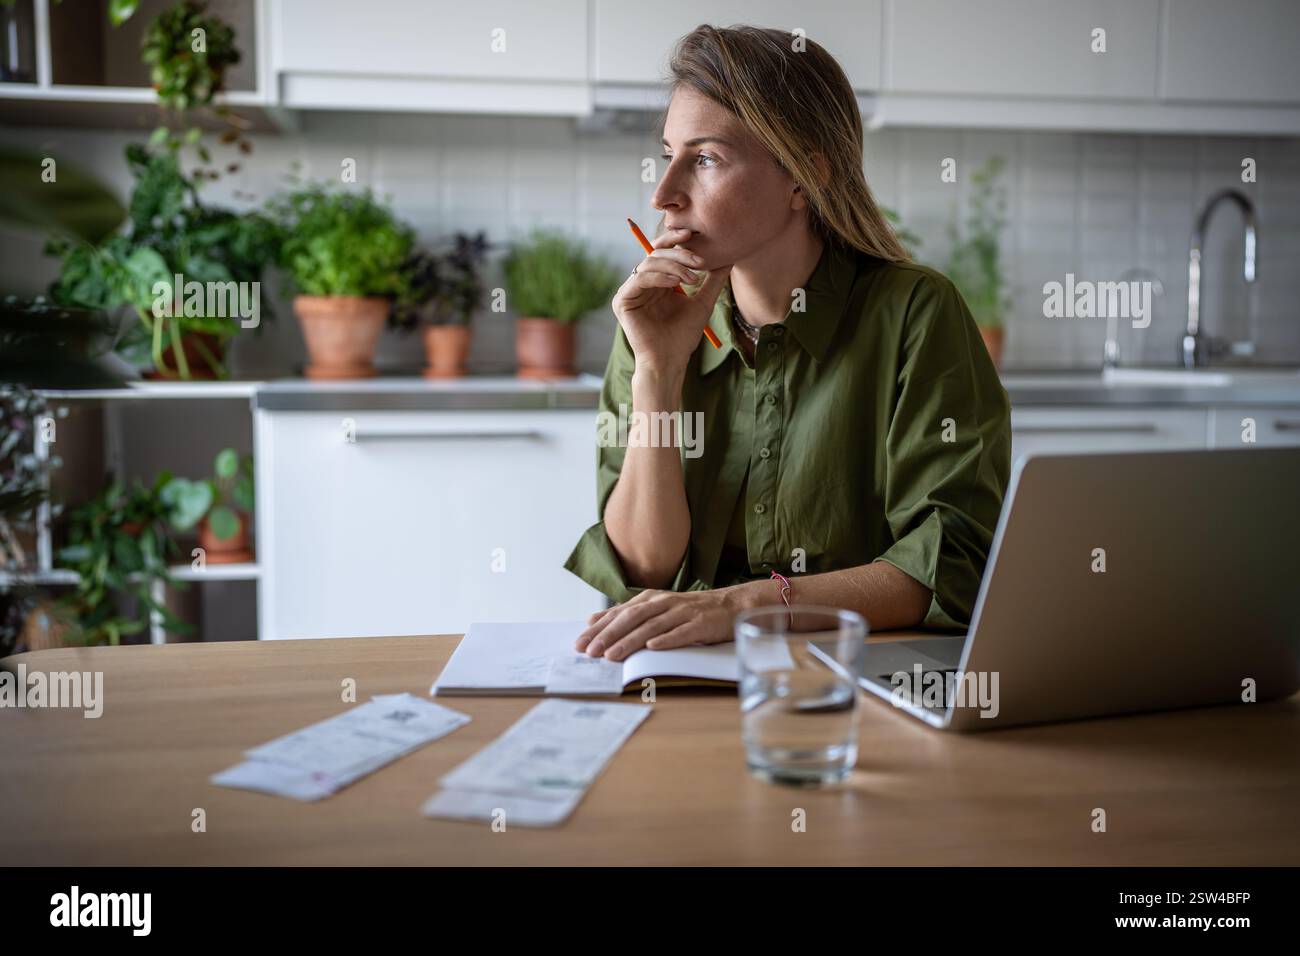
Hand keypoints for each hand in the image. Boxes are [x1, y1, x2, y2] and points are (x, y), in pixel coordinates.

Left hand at [575, 587, 743, 660]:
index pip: (619, 613)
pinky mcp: (701, 624)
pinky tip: (653, 648)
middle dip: (609, 635)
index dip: (598, 628)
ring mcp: (683, 613)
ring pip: (652, 627)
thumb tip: (593, 620)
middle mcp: (664, 603)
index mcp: (651, 599)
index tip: (580, 643)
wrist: (731, 604)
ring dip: (630, 641)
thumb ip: (627, 614)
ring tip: (612, 656)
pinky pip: (681, 632)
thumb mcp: (657, 608)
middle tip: (591, 651)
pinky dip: (666, 639)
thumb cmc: (691, 611)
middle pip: (632, 619)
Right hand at [614, 227, 731, 374]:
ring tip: (693, 279)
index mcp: (657, 281)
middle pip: (656, 254)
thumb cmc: (683, 336)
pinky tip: (676, 283)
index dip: (676, 239)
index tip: (694, 235)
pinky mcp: (621, 300)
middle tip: (700, 262)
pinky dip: (658, 277)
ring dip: (674, 267)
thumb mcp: (703, 302)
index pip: (663, 251)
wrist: (670, 361)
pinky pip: (639, 279)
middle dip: (680, 254)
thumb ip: (712, 280)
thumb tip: (729, 258)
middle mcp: (641, 283)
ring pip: (649, 264)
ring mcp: (630, 291)